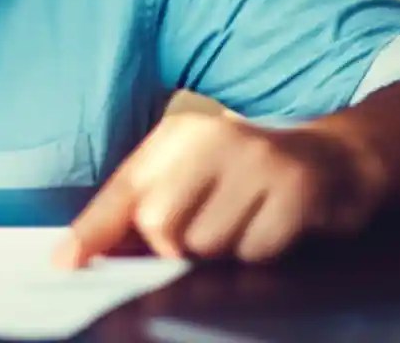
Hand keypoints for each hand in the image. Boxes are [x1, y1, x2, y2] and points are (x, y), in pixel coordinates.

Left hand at [53, 111, 386, 267]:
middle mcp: (212, 139)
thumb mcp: (186, 173)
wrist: (332, 159)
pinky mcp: (294, 189)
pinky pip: (254, 252)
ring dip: (221, 249)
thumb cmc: (244, 173)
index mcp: (176, 135)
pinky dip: (259, 251)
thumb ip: (136, 208)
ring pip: (207, 245)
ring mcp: (256, 162)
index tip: (67, 263)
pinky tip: (270, 225)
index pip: (122, 189)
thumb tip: (80, 253)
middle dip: (175, 246)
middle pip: (160, 226)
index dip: (93, 231)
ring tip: (241, 221)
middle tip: (204, 229)